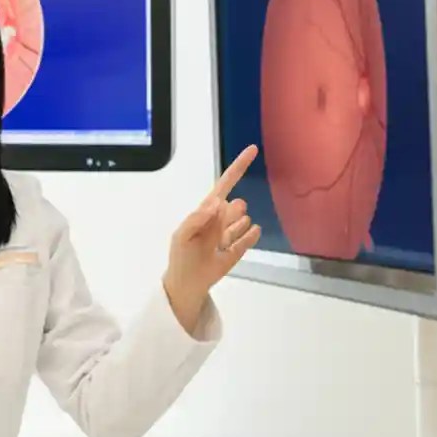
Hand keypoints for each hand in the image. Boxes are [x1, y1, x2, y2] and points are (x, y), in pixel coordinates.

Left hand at [162, 145, 261, 333]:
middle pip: (233, 206)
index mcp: (205, 213)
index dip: (237, 168)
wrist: (186, 285)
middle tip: (216, 233)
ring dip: (238, 223)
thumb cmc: (181, 257)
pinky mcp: (234, 252)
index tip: (252, 150)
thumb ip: (199, 219)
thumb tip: (219, 202)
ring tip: (229, 233)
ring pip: (241, 220)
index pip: (223, 186)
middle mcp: (217, 221)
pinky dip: (250, 236)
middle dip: (230, 213)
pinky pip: (246, 240)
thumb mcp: (183, 236)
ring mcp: (227, 236)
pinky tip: (255, 230)